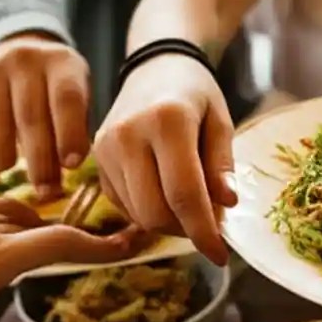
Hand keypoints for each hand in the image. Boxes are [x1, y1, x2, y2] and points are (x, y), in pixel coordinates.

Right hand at [0, 32, 90, 197]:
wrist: (20, 50)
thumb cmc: (58, 88)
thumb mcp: (78, 94)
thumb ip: (76, 126)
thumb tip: (68, 171)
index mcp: (62, 62)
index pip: (67, 99)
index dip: (69, 134)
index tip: (72, 165)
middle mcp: (26, 60)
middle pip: (31, 117)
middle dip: (40, 160)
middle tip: (46, 191)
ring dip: (5, 159)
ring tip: (13, 180)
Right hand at [93, 55, 236, 264]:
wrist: (155, 66)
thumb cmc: (195, 94)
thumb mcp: (220, 121)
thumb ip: (222, 164)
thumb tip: (225, 204)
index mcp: (166, 121)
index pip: (184, 193)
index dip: (203, 231)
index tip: (221, 255)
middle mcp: (128, 135)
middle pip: (155, 212)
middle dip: (186, 231)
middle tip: (209, 226)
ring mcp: (105, 147)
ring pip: (137, 214)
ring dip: (168, 225)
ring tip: (191, 208)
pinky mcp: (95, 158)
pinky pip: (122, 204)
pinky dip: (148, 211)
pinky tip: (165, 195)